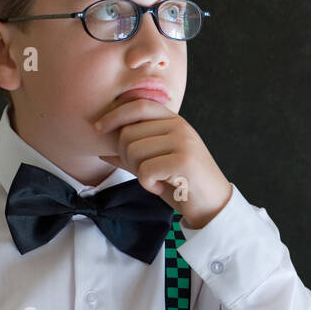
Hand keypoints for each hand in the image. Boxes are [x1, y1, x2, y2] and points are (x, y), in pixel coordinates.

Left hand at [92, 98, 232, 228]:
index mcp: (174, 121)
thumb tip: (101, 151)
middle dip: (126, 156)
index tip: (98, 129)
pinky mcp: (184, 161)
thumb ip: (132, 154)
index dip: (115, 114)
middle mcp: (179, 126)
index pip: (139, 106)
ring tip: (155, 178)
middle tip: (142, 171)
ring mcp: (183, 142)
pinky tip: (160, 187)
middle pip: (129, 133)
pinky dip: (147, 184)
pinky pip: (145, 170)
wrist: (212, 204)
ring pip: (134, 151)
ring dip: (138, 172)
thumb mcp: (156, 163)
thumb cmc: (181, 182)